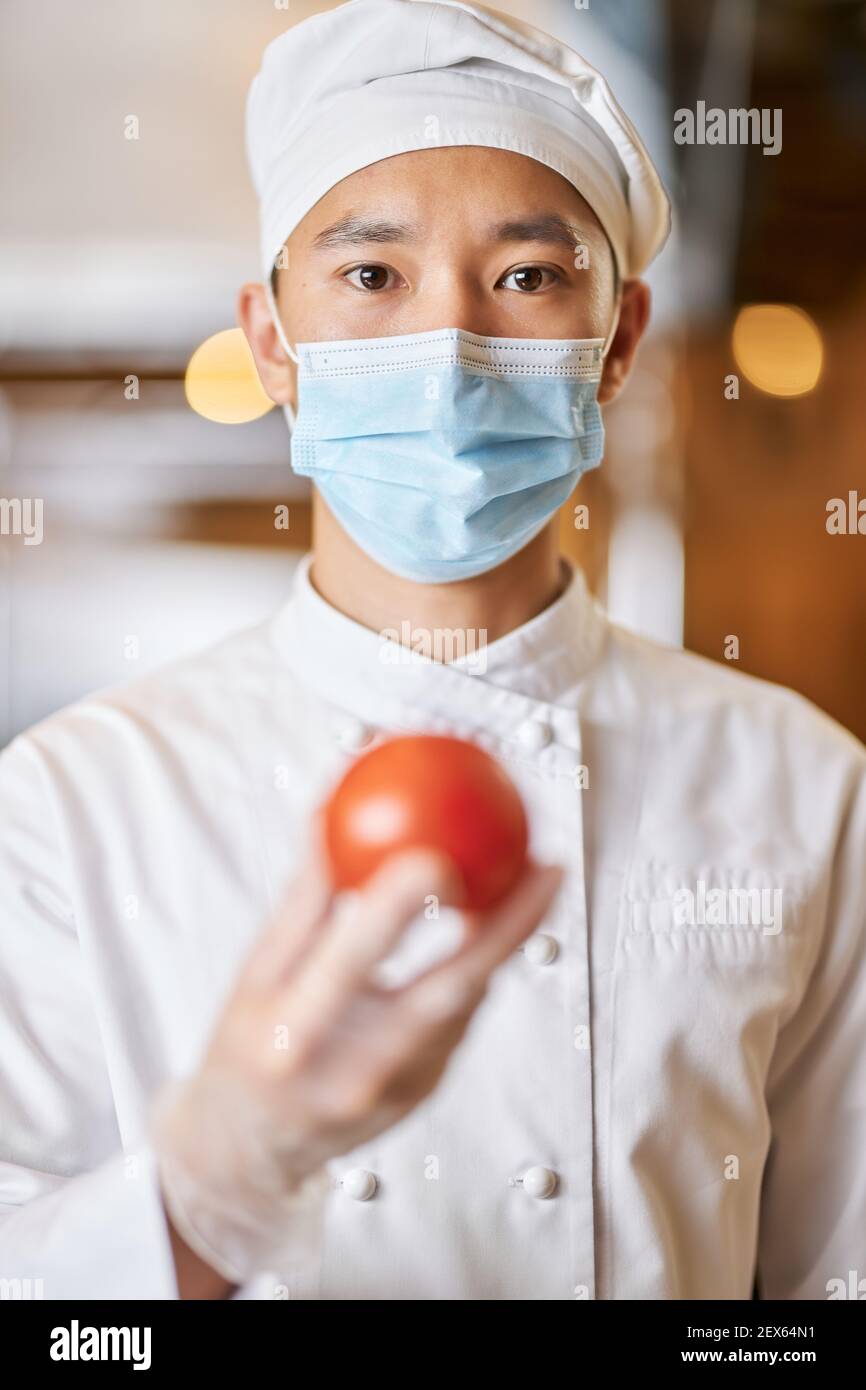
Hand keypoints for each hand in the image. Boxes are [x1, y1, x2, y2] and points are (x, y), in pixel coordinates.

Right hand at [149, 815, 562, 1285]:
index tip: (435, 854)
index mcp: (294, 1031)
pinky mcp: (425, 1092)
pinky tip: (496, 922)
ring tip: (536, 877)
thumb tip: (329, 812)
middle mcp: (352, 1069)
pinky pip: (460, 1016)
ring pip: (467, 1002)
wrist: (249, 1151)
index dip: (398, 907)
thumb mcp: (255, 972)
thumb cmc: (247, 1044)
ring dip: (504, 938)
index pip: (352, 958)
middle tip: (545, 867)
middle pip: (449, 988)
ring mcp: (397, 1090)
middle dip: (508, 924)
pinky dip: (478, 966)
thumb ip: (302, 899)